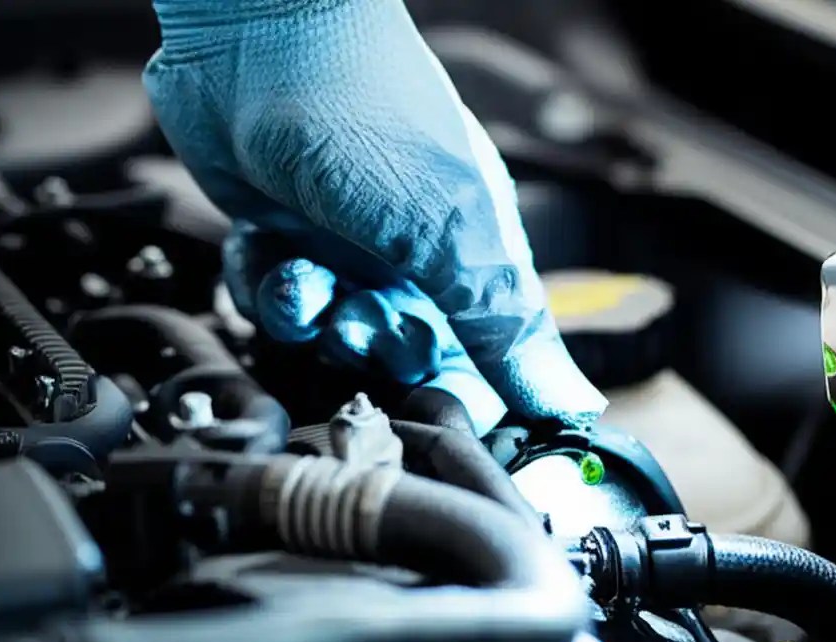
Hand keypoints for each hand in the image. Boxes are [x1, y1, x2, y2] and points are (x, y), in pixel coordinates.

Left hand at [143, 0, 606, 435]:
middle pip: (399, 356)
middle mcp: (415, 258)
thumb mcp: (453, 234)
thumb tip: (574, 402)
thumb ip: (505, 326)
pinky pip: (275, 303)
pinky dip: (265, 289)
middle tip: (356, 318)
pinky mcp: (283, 235)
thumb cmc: (373, 117)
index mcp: (475, 255)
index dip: (460, 392)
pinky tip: (265, 251)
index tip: (433, 410)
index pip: (484, 358)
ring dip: (311, 318)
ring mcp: (347, 247)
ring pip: (330, 335)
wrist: (261, 37)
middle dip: (373, 349)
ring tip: (302, 277)